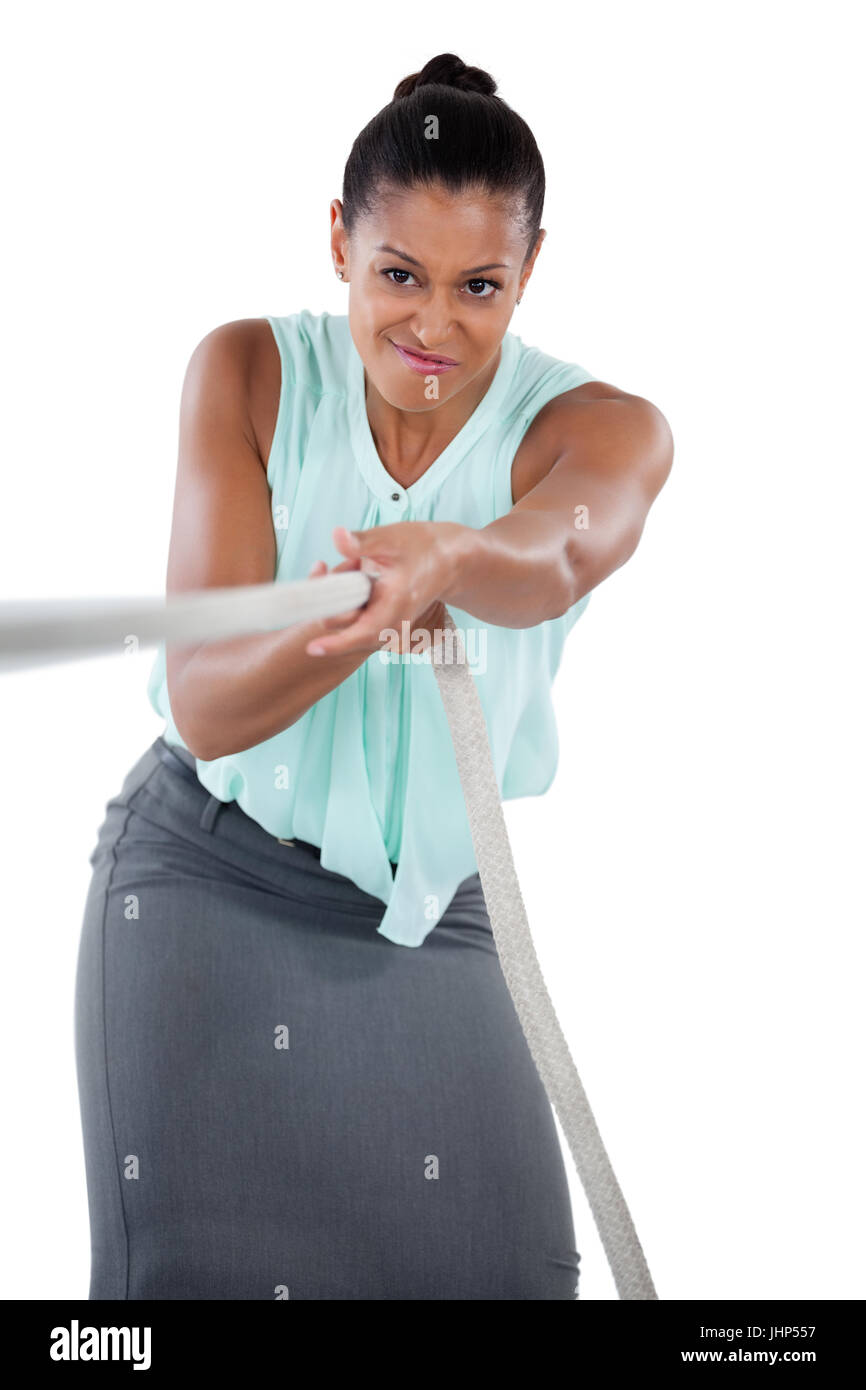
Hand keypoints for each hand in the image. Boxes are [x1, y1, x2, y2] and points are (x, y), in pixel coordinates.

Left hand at [304, 522, 459, 658]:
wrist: (450, 560)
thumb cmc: (423, 547)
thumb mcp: (390, 538)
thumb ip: (361, 541)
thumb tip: (336, 536)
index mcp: (395, 606)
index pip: (361, 634)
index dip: (335, 644)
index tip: (311, 648)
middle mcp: (394, 623)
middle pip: (348, 628)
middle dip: (330, 603)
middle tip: (325, 569)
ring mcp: (392, 626)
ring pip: (352, 623)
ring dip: (342, 598)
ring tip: (353, 565)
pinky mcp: (387, 623)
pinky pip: (360, 619)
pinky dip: (350, 599)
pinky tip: (358, 571)